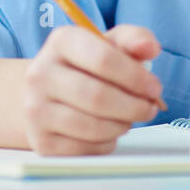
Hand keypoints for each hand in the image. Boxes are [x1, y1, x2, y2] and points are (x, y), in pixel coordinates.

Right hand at [23, 24, 163, 155]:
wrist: (45, 93)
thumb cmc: (85, 67)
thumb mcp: (108, 44)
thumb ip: (133, 40)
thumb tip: (151, 48)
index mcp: (60, 41)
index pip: (103, 59)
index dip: (135, 76)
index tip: (154, 87)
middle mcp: (40, 74)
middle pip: (98, 97)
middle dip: (134, 106)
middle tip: (150, 108)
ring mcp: (36, 109)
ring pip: (93, 127)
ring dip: (123, 125)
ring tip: (130, 118)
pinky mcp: (42, 141)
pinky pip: (87, 149)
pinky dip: (107, 142)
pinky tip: (109, 130)